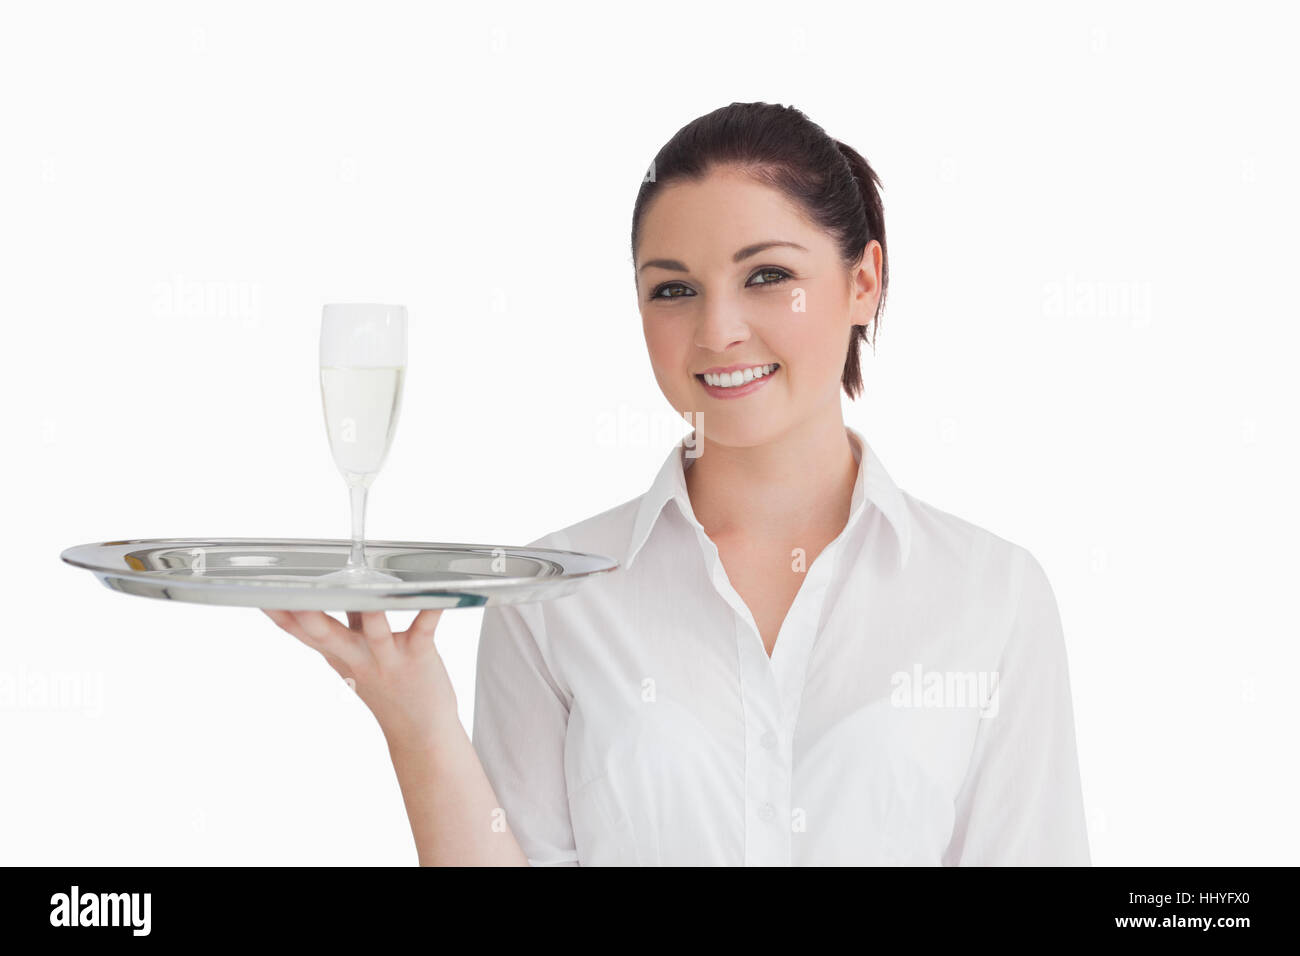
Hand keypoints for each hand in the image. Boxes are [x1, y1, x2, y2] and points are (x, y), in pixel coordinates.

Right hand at [260, 607, 456, 744]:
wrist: (419, 732)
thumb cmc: (388, 687)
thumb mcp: (356, 657)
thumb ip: (348, 622)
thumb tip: (339, 589)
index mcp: (338, 654)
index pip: (300, 632)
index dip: (278, 613)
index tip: (255, 591)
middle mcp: (357, 655)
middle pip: (326, 633)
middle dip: (308, 615)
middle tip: (292, 595)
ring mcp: (387, 657)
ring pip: (374, 630)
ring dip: (370, 613)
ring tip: (366, 593)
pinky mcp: (418, 655)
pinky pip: (424, 628)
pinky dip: (432, 610)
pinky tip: (439, 594)